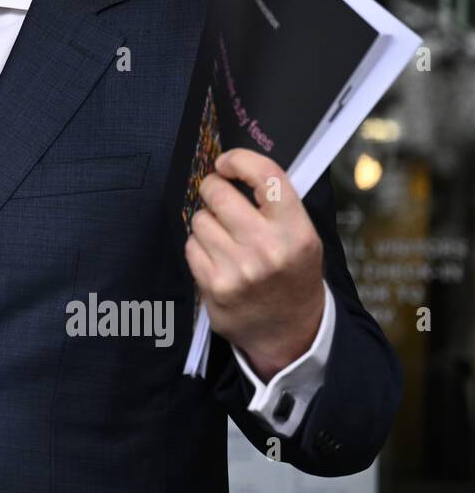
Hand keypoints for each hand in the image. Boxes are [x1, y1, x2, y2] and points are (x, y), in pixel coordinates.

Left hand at [185, 148, 324, 380]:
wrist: (291, 333)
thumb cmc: (292, 274)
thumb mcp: (302, 237)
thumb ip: (275, 203)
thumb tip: (234, 166)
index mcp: (296, 232)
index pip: (266, 176)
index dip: (239, 159)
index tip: (227, 161)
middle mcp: (268, 249)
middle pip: (218, 193)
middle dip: (214, 189)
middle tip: (220, 197)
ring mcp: (239, 269)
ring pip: (200, 219)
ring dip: (208, 223)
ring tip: (226, 238)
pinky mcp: (214, 286)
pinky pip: (191, 246)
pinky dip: (199, 247)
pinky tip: (217, 259)